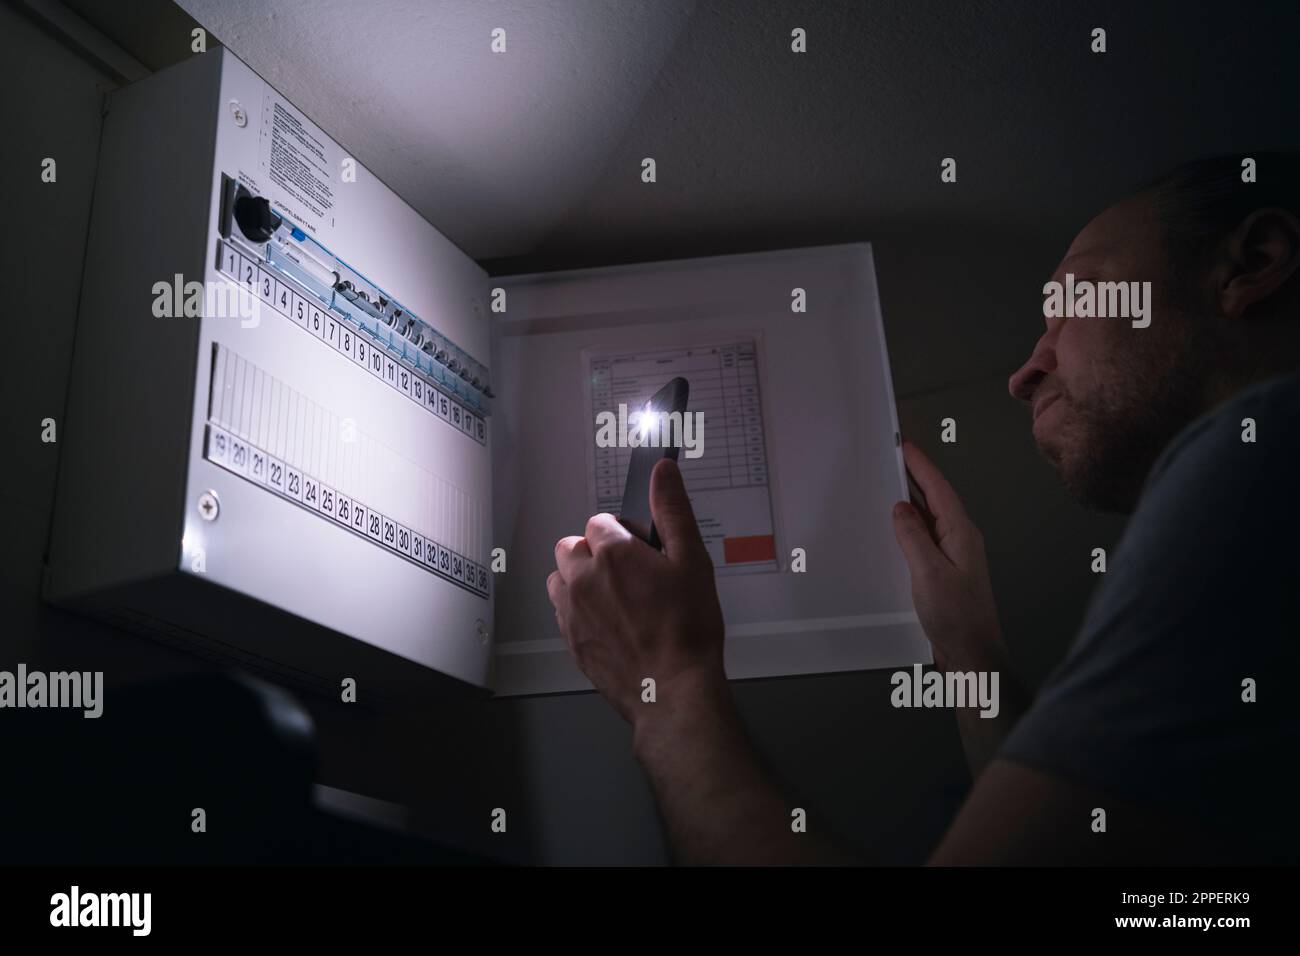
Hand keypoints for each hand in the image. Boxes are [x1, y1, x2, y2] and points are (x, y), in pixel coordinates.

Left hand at [547, 458, 725, 727]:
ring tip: (618, 600)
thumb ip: (672, 509)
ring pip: (562, 577)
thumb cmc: (687, 630)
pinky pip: (562, 610)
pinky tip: (610, 624)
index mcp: (611, 552)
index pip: (601, 521)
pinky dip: (580, 610)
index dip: (624, 534)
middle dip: (597, 554)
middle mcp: (582, 577)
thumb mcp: (692, 561)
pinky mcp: (568, 638)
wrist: (672, 690)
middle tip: (631, 576)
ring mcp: (571, 610)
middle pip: (574, 546)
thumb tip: (663, 471)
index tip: (642, 553)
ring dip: (582, 580)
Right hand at [891, 440, 1005, 672]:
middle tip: (896, 457)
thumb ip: (913, 537)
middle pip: (936, 499)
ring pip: (930, 520)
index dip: (920, 466)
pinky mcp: (944, 573)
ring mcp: (954, 557)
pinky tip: (897, 532)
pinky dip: (909, 529)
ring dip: (912, 502)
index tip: (905, 446)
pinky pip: (925, 540)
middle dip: (916, 477)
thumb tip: (902, 509)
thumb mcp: (929, 572)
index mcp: (962, 534)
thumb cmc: (959, 620)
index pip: (939, 489)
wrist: (972, 656)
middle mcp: (961, 541)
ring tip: (892, 485)